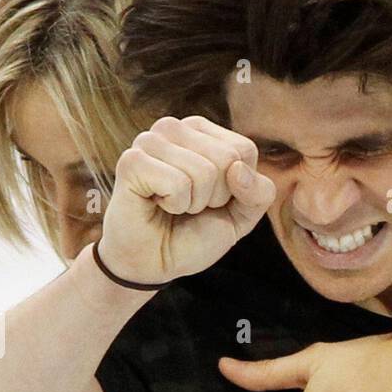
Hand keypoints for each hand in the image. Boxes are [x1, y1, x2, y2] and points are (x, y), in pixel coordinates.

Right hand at [98, 116, 275, 284]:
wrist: (153, 263)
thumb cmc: (193, 233)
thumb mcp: (240, 216)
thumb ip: (259, 193)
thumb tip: (238, 169)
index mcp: (200, 131)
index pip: (245, 150)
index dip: (236, 188)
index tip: (209, 200)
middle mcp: (173, 128)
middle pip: (228, 158)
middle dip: (215, 196)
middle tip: (188, 206)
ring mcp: (149, 141)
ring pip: (205, 171)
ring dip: (194, 203)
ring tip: (172, 206)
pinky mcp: (132, 161)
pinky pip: (178, 184)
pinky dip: (175, 205)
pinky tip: (156, 205)